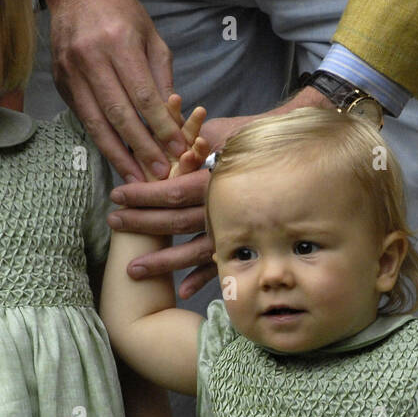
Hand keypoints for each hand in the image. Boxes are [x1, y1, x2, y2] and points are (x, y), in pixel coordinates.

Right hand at [42, 0, 189, 182]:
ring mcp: (72, 71)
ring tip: (136, 179)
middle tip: (159, 174)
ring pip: (97, 123)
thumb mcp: (151, 38)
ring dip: (118, 155)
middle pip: (120, 114)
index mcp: (119, 42)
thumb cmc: (122, 13)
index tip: (178, 149)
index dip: (161, 126)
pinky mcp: (61, 83)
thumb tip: (173, 119)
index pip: (144, 95)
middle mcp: (92, 58)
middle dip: (142, 148)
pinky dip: (102, 141)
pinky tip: (116, 158)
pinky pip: (84, 119)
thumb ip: (161, 78)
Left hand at [107, 85, 333, 296]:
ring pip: (190, 250)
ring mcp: (233, 230)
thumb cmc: (260, 142)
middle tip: (113, 226)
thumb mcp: (225, 132)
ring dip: (161, 261)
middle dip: (140, 225)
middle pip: (173, 222)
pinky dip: (200, 278)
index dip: (141, 194)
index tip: (117, 195)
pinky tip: (181, 290)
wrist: (303, 158)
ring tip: (133, 270)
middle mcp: (221, 209)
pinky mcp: (245, 244)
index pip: (170, 190)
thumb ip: (194, 135)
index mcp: (214, 180)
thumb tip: (167, 126)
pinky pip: (220, 265)